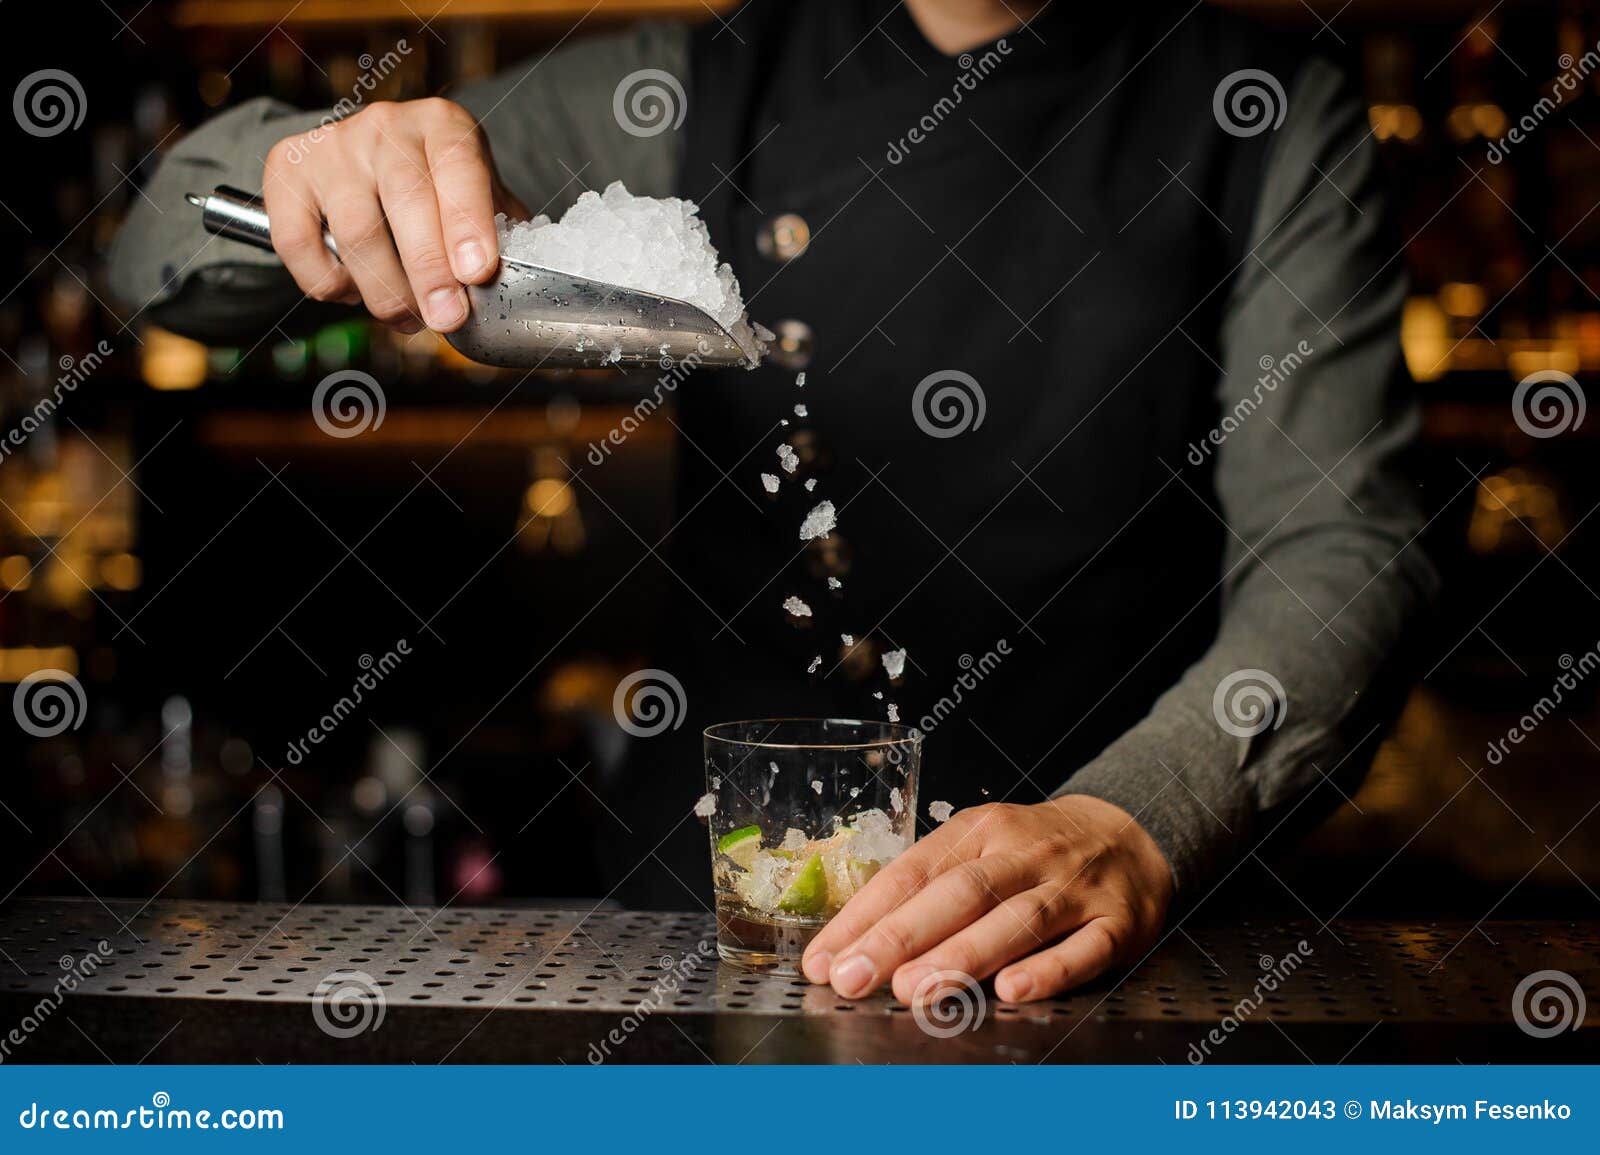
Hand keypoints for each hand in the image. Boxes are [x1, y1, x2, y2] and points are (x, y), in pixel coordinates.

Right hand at [262, 99, 526, 332]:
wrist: (360, 158)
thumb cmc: (435, 186)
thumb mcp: (477, 195)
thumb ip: (500, 231)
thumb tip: (525, 285)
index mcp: (443, 126)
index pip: (459, 168)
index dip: (468, 222)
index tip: (478, 272)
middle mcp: (386, 126)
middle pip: (405, 201)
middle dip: (428, 271)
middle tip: (446, 319)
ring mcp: (332, 146)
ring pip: (355, 231)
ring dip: (384, 291)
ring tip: (407, 319)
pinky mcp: (285, 171)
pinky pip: (298, 242)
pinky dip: (327, 283)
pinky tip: (353, 293)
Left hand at [801, 795, 1173, 1003]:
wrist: (1131, 833)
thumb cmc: (1035, 853)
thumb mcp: (981, 846)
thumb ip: (929, 889)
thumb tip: (856, 945)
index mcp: (980, 831)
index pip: (913, 871)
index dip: (865, 916)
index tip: (825, 960)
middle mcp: (1024, 854)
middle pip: (958, 892)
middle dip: (901, 937)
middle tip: (855, 978)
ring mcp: (1073, 887)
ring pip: (1015, 920)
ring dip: (962, 957)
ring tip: (915, 990)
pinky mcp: (1117, 923)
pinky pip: (1082, 949)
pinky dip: (1047, 970)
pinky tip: (1012, 992)